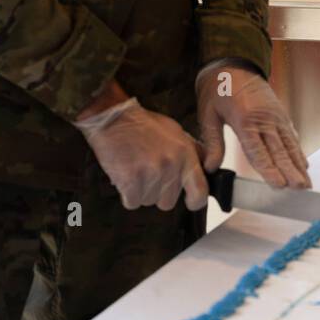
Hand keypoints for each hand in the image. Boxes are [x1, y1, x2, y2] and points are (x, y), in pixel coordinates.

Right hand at [73, 97, 208, 212]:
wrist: (114, 117)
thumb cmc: (143, 124)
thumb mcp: (176, 132)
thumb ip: (192, 152)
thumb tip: (205, 169)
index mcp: (185, 153)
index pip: (200, 191)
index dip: (195, 201)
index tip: (190, 202)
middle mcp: (171, 165)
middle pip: (168, 202)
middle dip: (158, 193)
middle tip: (147, 173)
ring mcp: (151, 173)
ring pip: (149, 202)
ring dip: (141, 192)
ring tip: (135, 170)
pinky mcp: (131, 180)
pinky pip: (132, 202)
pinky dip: (126, 194)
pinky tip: (125, 176)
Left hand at [196, 64, 310, 188]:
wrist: (232, 61)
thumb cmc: (218, 87)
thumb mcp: (208, 113)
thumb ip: (212, 142)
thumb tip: (210, 167)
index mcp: (244, 119)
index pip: (258, 151)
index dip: (269, 169)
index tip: (279, 184)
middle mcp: (264, 118)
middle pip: (279, 150)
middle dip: (290, 171)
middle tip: (300, 188)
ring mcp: (275, 116)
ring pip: (289, 144)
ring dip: (298, 164)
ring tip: (306, 182)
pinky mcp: (280, 113)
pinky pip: (291, 135)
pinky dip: (298, 150)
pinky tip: (303, 163)